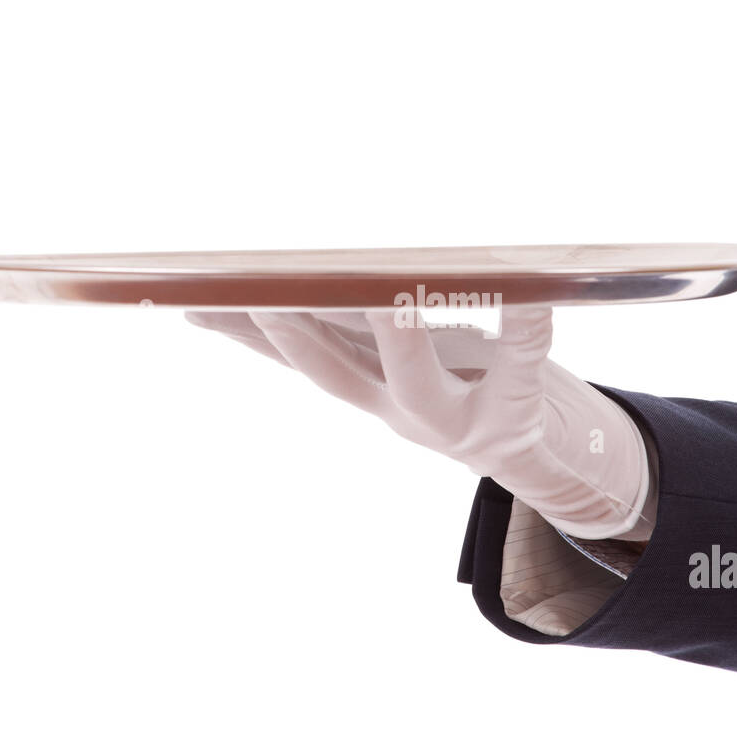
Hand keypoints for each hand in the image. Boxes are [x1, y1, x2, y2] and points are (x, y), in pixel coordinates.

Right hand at [186, 307, 654, 539]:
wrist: (525, 449)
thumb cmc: (447, 387)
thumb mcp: (388, 364)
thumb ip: (333, 331)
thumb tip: (248, 301)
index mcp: (369, 392)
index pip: (300, 358)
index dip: (250, 335)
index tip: (202, 303)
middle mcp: (401, 411)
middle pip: (339, 378)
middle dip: (301, 337)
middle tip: (268, 294)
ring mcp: (454, 416)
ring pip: (416, 376)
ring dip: (397, 330)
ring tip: (386, 287)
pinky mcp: (516, 405)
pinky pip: (524, 355)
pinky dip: (527, 319)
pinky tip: (533, 288)